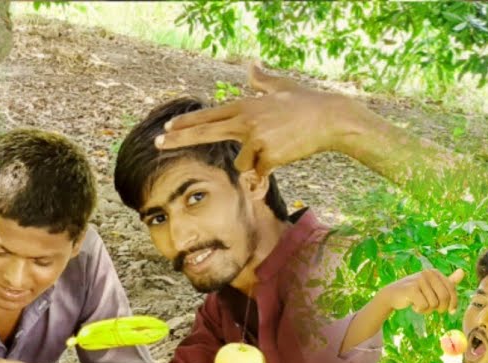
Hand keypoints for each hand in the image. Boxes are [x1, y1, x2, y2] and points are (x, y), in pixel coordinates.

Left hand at [154, 64, 352, 175]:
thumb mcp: (282, 86)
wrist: (329, 119)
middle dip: (179, 138)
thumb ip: (262, 80)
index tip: (168, 128)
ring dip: (255, 161)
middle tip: (158, 143)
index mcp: (246, 105)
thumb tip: (251, 65)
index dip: (188, 123)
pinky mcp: (267, 156)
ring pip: (240, 162)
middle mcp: (246, 120)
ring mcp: (255, 138)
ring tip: (278, 146)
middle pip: (206, 131)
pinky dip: (268, 169)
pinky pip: (258, 171)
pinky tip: (285, 154)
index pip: (210, 115)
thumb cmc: (307, 103)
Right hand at [378, 268, 464, 314]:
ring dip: (428, 310)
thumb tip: (462, 271)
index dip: (453, 303)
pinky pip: (424, 306)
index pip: (451, 289)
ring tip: (420, 305)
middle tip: (435, 310)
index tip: (451, 311)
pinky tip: (413, 306)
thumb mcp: (432, 286)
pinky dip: (420, 310)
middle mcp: (428, 274)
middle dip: (441, 308)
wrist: (392, 295)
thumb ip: (447, 281)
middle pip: (444, 297)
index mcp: (435, 273)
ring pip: (434, 303)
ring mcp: (419, 280)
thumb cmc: (415, 292)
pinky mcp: (411, 289)